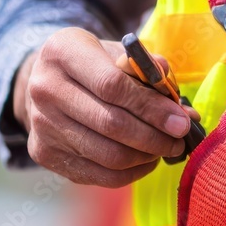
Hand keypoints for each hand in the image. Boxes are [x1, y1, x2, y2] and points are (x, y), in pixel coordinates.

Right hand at [13, 27, 196, 187]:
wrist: (45, 80)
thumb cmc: (93, 63)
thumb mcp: (118, 52)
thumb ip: (150, 72)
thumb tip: (184, 111)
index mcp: (62, 52)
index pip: (113, 86)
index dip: (151, 108)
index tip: (181, 121)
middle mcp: (45, 88)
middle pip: (111, 124)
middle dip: (155, 136)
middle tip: (180, 139)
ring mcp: (42, 125)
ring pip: (108, 154)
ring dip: (146, 156)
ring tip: (166, 148)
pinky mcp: (44, 153)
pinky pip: (98, 174)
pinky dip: (131, 172)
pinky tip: (146, 160)